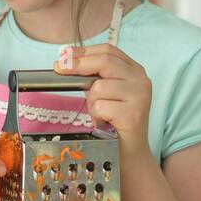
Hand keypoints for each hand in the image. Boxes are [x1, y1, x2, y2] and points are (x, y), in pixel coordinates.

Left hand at [54, 43, 152, 157]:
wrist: (129, 150)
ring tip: (100, 113)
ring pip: (99, 87)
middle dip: (77, 65)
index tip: (64, 55)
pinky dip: (96, 116)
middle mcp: (141, 80)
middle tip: (59, 68)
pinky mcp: (133, 114)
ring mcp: (139, 96)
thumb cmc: (114, 119)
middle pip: (104, 61)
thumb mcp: (105, 91)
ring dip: (91, 102)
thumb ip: (93, 75)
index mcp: (135, 70)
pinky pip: (100, 107)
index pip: (109, 50)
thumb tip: (65, 61)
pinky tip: (105, 122)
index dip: (84, 51)